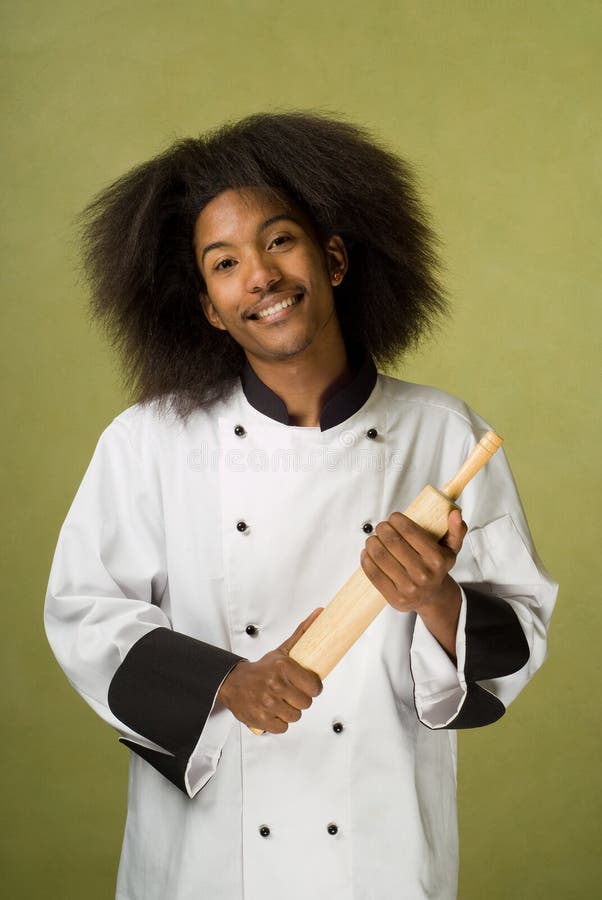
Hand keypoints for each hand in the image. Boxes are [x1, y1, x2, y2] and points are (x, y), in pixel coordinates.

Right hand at [217, 609, 322, 733]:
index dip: (313, 688)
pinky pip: (282, 728)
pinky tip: (273, 712)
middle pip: (306, 703)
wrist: (233, 682)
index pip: (315, 687)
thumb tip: (321, 613)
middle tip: (291, 693)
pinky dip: (279, 722)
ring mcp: (268, 704)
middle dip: (300, 699)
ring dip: (290, 711)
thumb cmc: (261, 668)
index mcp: (283, 667)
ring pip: (295, 716)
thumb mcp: (282, 651)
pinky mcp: (261, 719)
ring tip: (281, 701)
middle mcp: (275, 685)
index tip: (308, 686)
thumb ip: (303, 633)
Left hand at [360, 510, 465, 657]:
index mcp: (438, 560)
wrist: (432, 596)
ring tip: (373, 538)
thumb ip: (456, 529)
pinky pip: (374, 574)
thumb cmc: (437, 567)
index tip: (393, 517)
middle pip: (392, 542)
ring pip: (381, 557)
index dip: (397, 520)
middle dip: (382, 529)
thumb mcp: (451, 549)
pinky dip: (366, 559)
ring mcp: (408, 588)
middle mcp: (424, 575)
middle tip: (381, 527)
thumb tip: (455, 513)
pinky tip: (367, 552)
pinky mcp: (395, 598)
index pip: (410, 532)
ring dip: (372, 542)